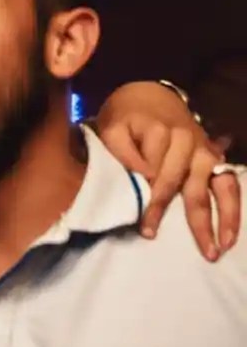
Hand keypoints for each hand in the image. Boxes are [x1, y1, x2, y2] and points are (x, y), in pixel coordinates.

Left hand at [96, 82, 239, 259]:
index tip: (146, 228)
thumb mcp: (113, 128)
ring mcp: (206, 151)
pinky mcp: (216, 158)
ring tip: (217, 249)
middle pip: (185, 184)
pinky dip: (233, 209)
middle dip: (180, 217)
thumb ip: (123, 151)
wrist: (150, 97)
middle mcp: (189, 142)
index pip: (155, 174)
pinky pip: (230, 185)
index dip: (150, 202)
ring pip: (218, 187)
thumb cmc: (127, 118)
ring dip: (220, 219)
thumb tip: (142, 178)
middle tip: (171, 243)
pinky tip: (229, 235)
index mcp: (161, 132)